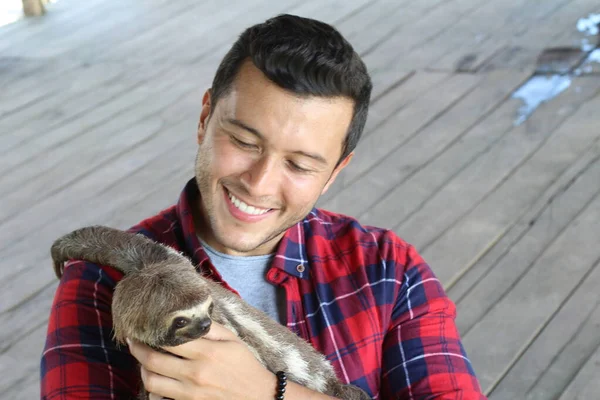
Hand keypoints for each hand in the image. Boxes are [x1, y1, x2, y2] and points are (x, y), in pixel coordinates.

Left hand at [127, 321, 277, 399]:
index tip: (142, 328)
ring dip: (143, 370)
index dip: (150, 333)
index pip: (169, 340)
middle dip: (138, 350)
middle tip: (133, 342)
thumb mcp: (232, 340)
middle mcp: (195, 373)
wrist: (258, 397)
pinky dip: (153, 390)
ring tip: (143, 362)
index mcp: (206, 352)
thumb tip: (190, 315)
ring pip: (152, 382)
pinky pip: (160, 399)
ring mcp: (190, 393)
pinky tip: (156, 381)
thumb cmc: (245, 366)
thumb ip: (210, 327)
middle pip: (153, 361)